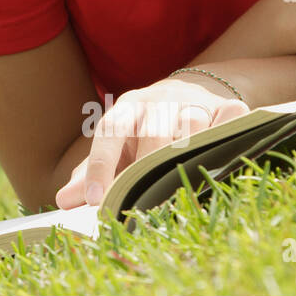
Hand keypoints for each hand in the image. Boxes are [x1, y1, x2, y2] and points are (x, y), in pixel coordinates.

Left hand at [55, 76, 249, 208]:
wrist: (192, 90)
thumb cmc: (146, 127)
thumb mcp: (117, 144)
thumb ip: (91, 171)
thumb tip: (64, 201)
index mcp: (126, 109)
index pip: (109, 134)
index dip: (100, 166)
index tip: (94, 200)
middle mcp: (158, 102)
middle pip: (152, 132)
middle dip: (146, 167)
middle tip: (140, 205)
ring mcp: (194, 102)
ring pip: (192, 124)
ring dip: (187, 154)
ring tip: (177, 186)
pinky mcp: (225, 106)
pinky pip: (230, 117)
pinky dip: (228, 130)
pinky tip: (222, 151)